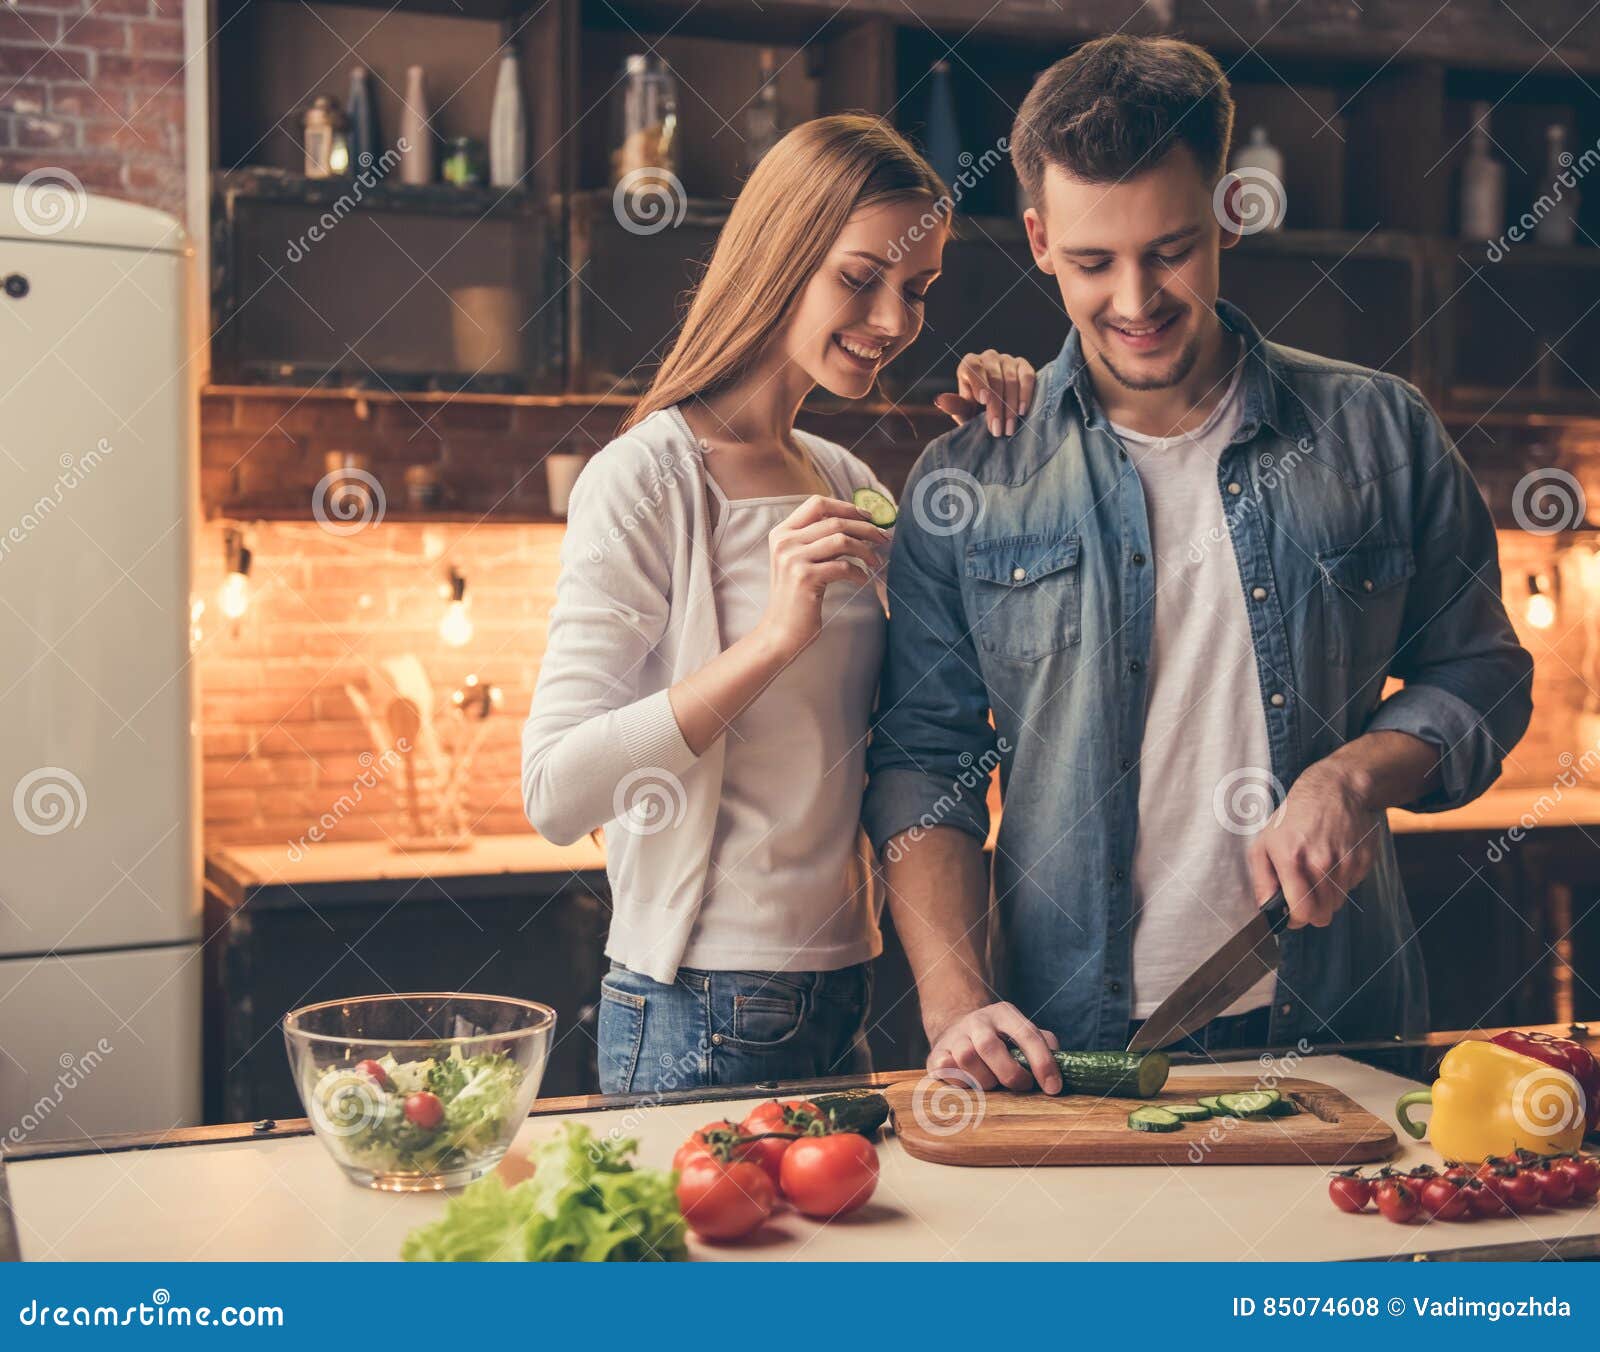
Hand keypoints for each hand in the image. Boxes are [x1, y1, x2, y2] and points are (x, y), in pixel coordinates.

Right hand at [752, 495, 888, 659]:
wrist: (781, 631)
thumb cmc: (797, 595)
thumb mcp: (799, 560)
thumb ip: (816, 539)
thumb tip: (856, 521)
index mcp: (782, 532)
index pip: (817, 503)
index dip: (846, 507)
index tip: (868, 516)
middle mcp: (785, 542)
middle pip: (834, 521)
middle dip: (865, 528)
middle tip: (883, 538)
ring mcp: (793, 559)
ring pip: (841, 540)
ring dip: (865, 550)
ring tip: (875, 561)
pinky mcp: (805, 578)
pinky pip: (843, 566)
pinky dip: (858, 572)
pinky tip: (862, 580)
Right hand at [926, 1001, 1062, 1093]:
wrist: (958, 1030)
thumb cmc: (1000, 1040)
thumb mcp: (1022, 1034)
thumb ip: (1043, 1043)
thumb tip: (1061, 1061)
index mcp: (1004, 1014)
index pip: (1027, 1034)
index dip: (1043, 1063)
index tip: (1053, 1088)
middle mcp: (977, 1021)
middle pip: (989, 1047)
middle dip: (1010, 1074)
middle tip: (1021, 1086)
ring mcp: (954, 1036)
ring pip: (966, 1058)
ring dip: (984, 1080)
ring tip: (993, 1084)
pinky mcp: (936, 1054)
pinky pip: (944, 1069)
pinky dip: (959, 1081)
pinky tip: (969, 1085)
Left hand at [934, 350, 1035, 436]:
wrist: (997, 409)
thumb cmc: (976, 409)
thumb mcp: (964, 410)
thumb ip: (955, 405)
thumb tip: (940, 400)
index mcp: (969, 364)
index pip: (973, 367)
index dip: (979, 383)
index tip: (983, 401)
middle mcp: (988, 357)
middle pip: (995, 377)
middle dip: (996, 406)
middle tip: (997, 429)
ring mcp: (1008, 360)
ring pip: (1011, 379)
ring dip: (1011, 406)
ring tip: (1009, 428)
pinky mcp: (1024, 366)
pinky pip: (1027, 376)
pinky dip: (1025, 394)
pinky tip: (1022, 411)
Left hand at [1247, 762, 1381, 928]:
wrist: (1332, 789)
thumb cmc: (1293, 817)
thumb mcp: (1264, 842)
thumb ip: (1262, 880)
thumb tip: (1265, 909)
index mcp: (1292, 859)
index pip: (1302, 912)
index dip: (1296, 921)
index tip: (1292, 916)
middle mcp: (1321, 862)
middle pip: (1323, 914)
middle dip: (1312, 912)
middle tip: (1304, 897)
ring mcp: (1345, 862)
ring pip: (1338, 902)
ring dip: (1326, 895)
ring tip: (1317, 871)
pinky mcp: (1363, 860)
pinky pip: (1352, 887)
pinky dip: (1342, 881)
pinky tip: (1333, 859)